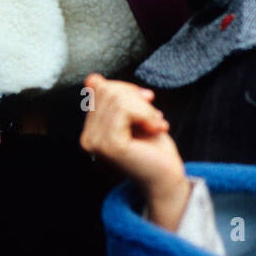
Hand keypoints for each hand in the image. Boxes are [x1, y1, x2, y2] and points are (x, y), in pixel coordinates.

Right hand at [79, 74, 189, 227]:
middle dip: (136, 97)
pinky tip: (157, 128)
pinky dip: (146, 114)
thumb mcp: (133, 115)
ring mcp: (97, 143)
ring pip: (116, 99)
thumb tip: (92, 78)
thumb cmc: (154, 148)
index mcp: (91, 130)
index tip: (147, 102)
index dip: (127, 89)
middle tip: (154, 116)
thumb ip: (114, 98)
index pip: (100, 89)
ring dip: (145, 108)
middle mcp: (88, 138)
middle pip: (107, 91)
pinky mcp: (111, 146)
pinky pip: (124, 110)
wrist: (168, 177)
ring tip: (156, 124)